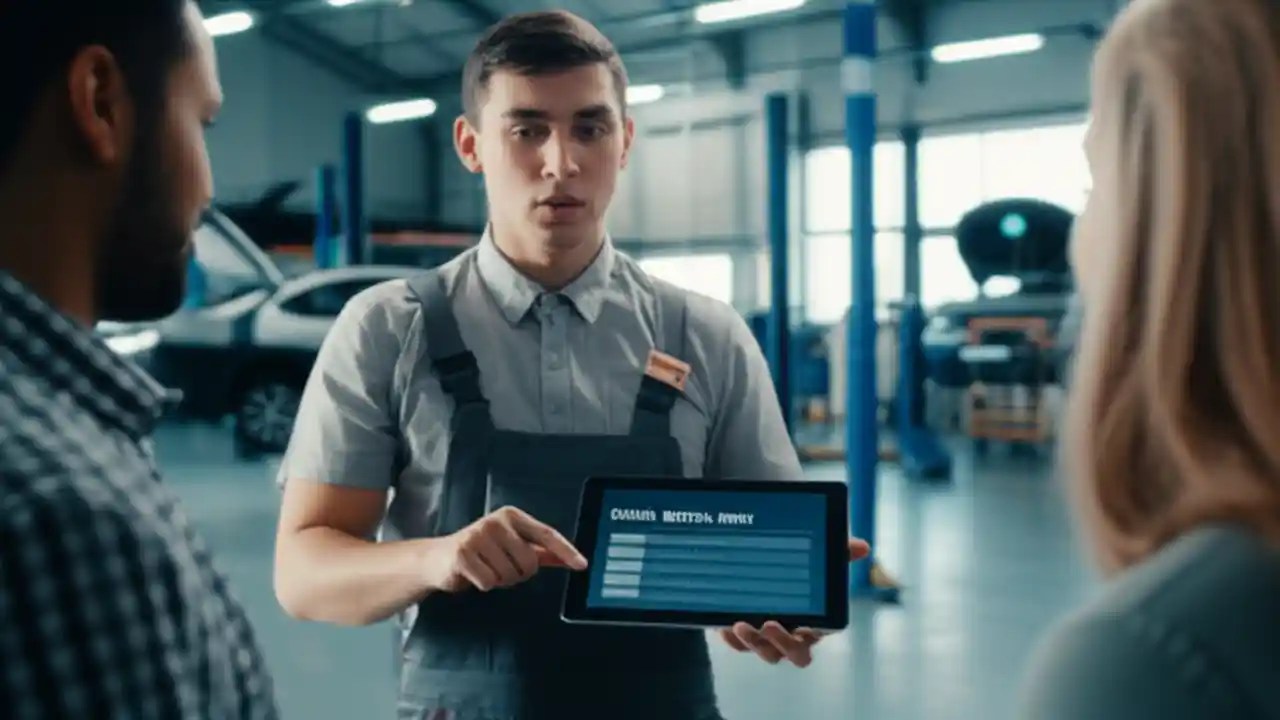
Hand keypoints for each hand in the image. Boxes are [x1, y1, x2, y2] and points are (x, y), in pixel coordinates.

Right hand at [424, 506, 587, 593]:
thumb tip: (570, 559)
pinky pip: (490, 583)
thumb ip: (541, 552)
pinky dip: (484, 584)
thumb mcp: (512, 546)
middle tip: (501, 567)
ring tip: (486, 569)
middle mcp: (496, 522)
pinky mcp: (463, 554)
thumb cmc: (480, 551)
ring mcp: (478, 536)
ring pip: (509, 575)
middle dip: (519, 573)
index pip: (546, 533)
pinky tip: (474, 574)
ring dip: (500, 580)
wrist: (438, 558)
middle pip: (529, 562)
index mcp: (511, 516)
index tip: (582, 565)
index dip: (566, 551)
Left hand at [718, 537, 870, 667]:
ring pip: (762, 650)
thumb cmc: (803, 570)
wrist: (767, 565)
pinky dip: (730, 637)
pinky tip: (724, 624)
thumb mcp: (819, 558)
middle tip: (769, 624)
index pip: (813, 639)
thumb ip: (840, 552)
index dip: (807, 638)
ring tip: (739, 624)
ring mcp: (765, 636)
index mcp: (813, 622)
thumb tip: (863, 546)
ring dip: (751, 641)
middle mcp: (790, 634)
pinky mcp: (743, 632)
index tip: (802, 626)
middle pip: (790, 653)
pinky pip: (737, 643)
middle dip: (780, 644)